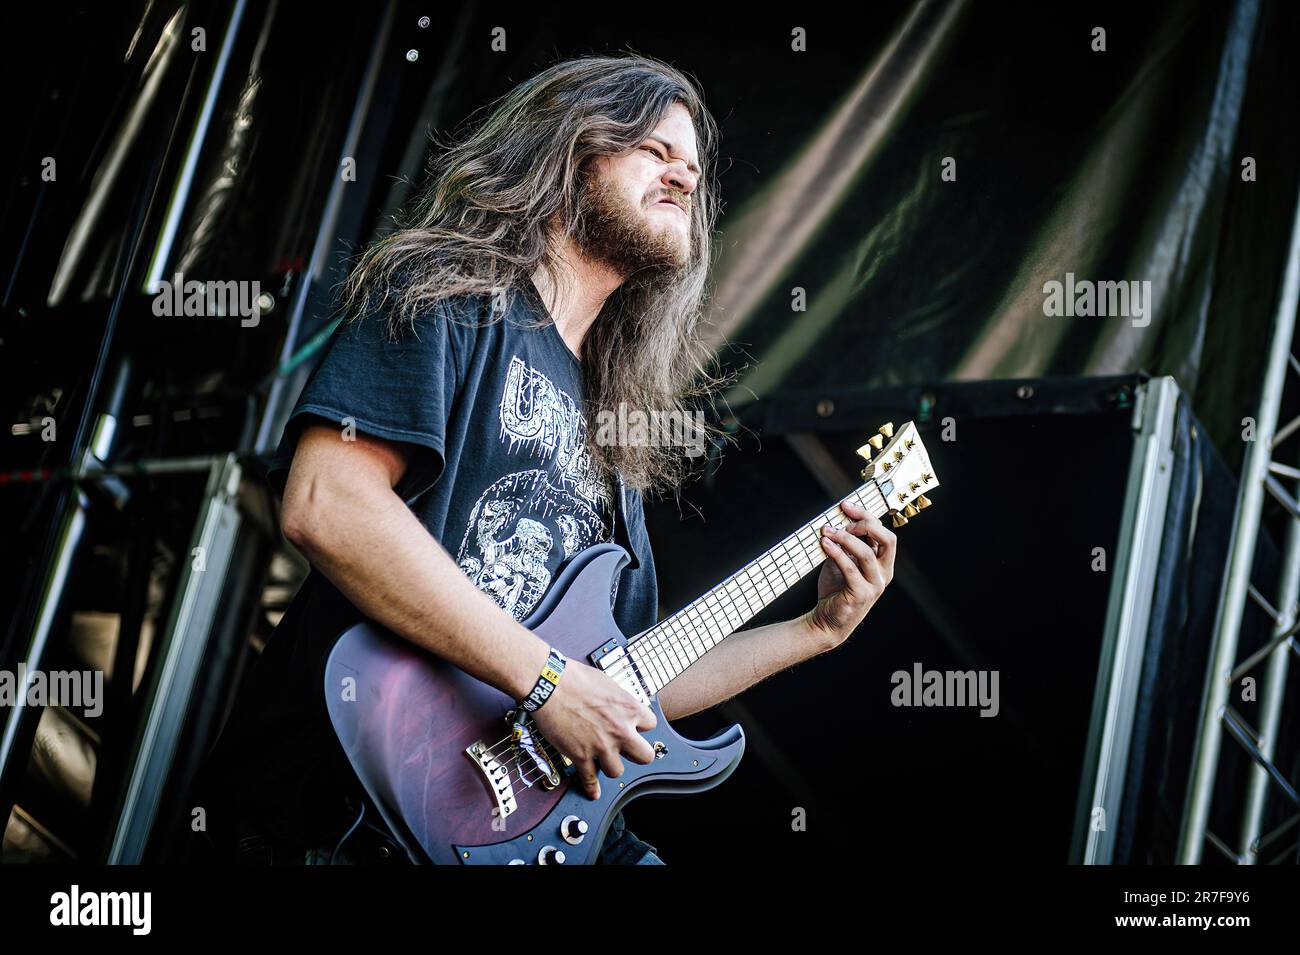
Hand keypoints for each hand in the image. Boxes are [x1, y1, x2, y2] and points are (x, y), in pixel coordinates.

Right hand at [527, 660, 656, 799]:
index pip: (651, 725)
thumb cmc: (574, 678)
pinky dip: (591, 788)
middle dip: (636, 753)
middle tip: (627, 749)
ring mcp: (602, 746)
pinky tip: (593, 792)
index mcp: (629, 709)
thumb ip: (618, 700)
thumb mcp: (607, 683)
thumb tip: (619, 706)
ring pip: (618, 771)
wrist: (549, 683)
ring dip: (611, 766)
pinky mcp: (581, 756)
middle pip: (644, 756)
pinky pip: (590, 779)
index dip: (640, 726)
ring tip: (604, 760)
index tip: (633, 727)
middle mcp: (620, 730)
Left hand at [805, 499, 896, 647]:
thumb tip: (833, 522)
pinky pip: (850, 568)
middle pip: (888, 539)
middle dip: (866, 523)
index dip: (866, 516)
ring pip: (867, 553)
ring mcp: (875, 585)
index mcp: (883, 563)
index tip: (845, 506)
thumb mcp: (841, 562)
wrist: (826, 620)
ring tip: (827, 531)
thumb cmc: (835, 590)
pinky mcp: (861, 594)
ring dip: (846, 538)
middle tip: (844, 520)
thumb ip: (843, 545)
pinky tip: (824, 543)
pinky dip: (837, 553)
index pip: (883, 533)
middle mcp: (884, 573)